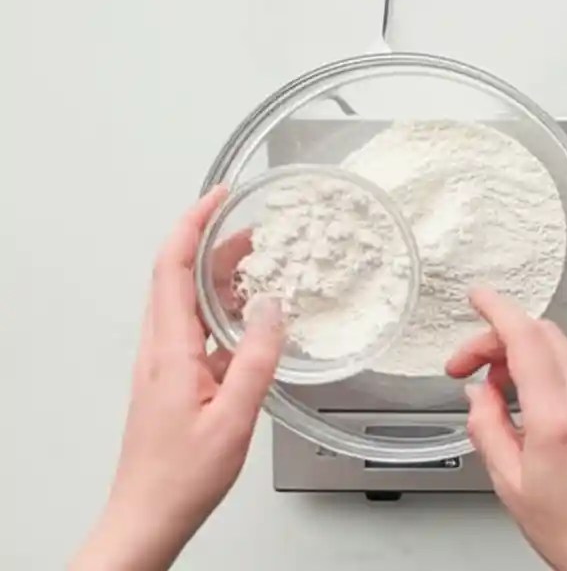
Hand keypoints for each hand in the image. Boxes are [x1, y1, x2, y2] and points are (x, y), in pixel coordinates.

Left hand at [71, 187, 284, 570]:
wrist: (148, 515)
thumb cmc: (181, 476)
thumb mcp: (233, 416)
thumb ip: (255, 358)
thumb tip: (271, 309)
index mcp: (169, 351)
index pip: (171, 267)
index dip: (193, 224)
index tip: (219, 196)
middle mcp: (160, 350)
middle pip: (178, 277)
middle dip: (214, 243)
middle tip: (255, 228)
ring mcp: (163, 365)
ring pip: (187, 302)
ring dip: (219, 277)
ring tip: (260, 265)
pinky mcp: (172, 380)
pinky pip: (195, 329)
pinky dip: (223, 310)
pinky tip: (251, 321)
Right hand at [447, 289, 566, 570]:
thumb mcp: (509, 484)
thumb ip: (487, 428)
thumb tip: (479, 394)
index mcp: (558, 419)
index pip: (527, 340)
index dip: (498, 311)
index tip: (478, 298)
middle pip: (545, 336)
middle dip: (501, 335)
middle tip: (468, 362)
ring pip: (560, 352)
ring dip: (522, 354)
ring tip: (495, 390)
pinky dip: (543, 373)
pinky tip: (525, 403)